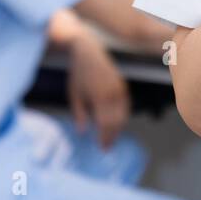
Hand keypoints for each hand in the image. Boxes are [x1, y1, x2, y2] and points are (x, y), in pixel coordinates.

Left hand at [67, 30, 130, 148]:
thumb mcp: (74, 95)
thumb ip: (78, 114)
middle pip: (116, 121)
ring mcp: (119, 89)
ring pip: (123, 115)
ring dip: (118, 128)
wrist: (88, 52)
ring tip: (111, 138)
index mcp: (99, 97)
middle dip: (112, 136)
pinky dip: (123, 117)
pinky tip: (117, 124)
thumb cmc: (78, 74)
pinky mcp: (122, 86)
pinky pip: (126, 106)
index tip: (101, 147)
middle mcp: (112, 94)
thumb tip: (82, 132)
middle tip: (107, 147)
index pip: (105, 123)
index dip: (105, 137)